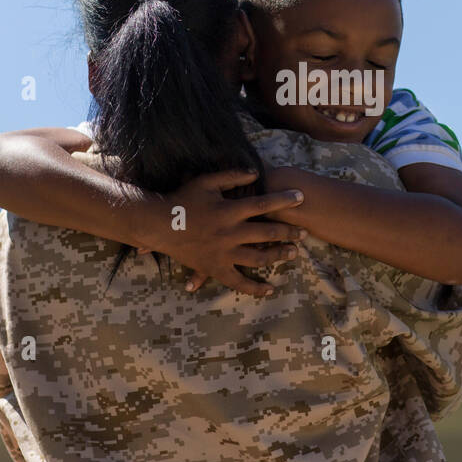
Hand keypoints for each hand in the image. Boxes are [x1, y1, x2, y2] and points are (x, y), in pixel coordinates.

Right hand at [138, 170, 305, 296]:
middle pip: (268, 233)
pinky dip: (255, 287)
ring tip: (294, 253)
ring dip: (279, 256)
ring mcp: (223, 253)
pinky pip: (238, 282)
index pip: (264, 204)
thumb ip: (231, 176)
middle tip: (304, 232)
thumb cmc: (181, 200)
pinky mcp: (215, 269)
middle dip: (289, 232)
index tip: (302, 197)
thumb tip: (255, 173)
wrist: (156, 225)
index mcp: (229, 210)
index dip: (284, 200)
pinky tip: (270, 288)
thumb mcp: (205, 182)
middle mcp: (230, 233)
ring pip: (259, 258)